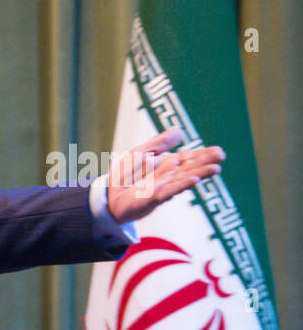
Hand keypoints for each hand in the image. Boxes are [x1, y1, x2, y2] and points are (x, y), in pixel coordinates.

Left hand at [106, 127, 224, 223]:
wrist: (107, 196)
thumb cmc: (125, 176)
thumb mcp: (140, 153)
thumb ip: (158, 144)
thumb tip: (179, 131)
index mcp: (167, 166)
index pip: (188, 159)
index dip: (203, 155)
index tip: (218, 151)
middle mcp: (168, 177)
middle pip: (189, 168)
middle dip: (205, 163)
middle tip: (221, 156)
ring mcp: (161, 188)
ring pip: (183, 180)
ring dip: (199, 174)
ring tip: (215, 169)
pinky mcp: (152, 199)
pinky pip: (168, 191)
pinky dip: (180, 186)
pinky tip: (193, 181)